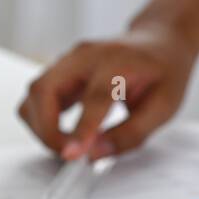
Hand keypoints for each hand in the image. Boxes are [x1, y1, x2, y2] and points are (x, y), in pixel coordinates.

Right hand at [17, 23, 196, 160]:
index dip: (81, 129)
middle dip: (47, 130)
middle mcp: (84, 55)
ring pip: (34, 94)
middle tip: (68, 155)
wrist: (158, 41)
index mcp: (117, 60)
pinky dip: (41, 121)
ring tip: (68, 146)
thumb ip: (131, 133)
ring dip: (41, 127)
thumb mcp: (164, 106)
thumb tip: (95, 155)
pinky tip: (64, 134)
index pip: (93, 97)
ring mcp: (67, 60)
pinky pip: (36, 97)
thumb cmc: (164, 72)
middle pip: (45, 89)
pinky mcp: (58, 71)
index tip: (73, 156)